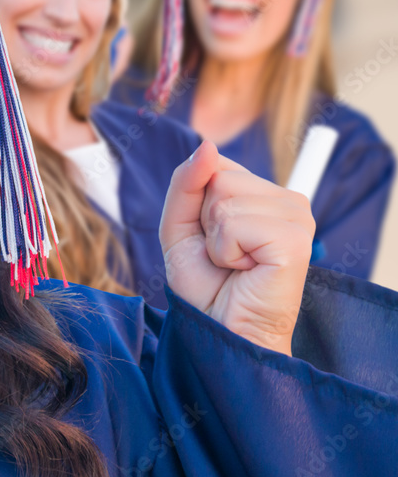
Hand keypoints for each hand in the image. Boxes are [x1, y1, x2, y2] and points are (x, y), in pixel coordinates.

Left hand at [159, 141, 315, 354]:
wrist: (220, 330)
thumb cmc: (205, 285)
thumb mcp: (180, 227)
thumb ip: (186, 182)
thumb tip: (208, 145)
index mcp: (264, 194)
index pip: (216, 164)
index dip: (196, 202)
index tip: (209, 236)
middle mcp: (287, 200)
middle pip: (219, 178)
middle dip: (204, 222)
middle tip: (223, 256)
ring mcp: (296, 217)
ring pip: (225, 198)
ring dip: (215, 240)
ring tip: (234, 265)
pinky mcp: (295, 239)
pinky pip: (235, 224)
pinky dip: (225, 252)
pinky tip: (245, 270)